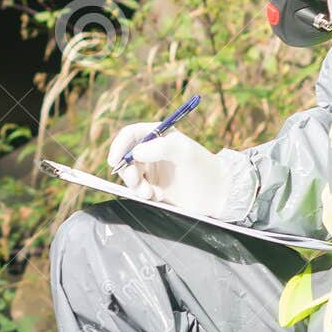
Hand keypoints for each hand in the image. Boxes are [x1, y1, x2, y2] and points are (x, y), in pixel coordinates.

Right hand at [107, 124, 254, 219]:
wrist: (217, 194)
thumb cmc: (203, 168)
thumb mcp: (184, 151)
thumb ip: (161, 147)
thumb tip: (136, 152)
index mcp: (159, 136)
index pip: (130, 135)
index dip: (119, 146)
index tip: (115, 161)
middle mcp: (152, 151)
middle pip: (125, 157)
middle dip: (127, 171)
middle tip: (137, 182)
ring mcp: (152, 170)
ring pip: (129, 176)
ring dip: (135, 186)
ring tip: (150, 194)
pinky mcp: (154, 188)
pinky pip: (137, 190)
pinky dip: (142, 194)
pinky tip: (156, 197)